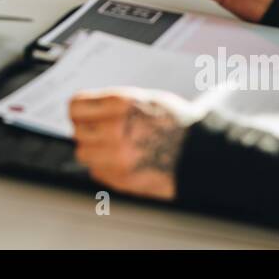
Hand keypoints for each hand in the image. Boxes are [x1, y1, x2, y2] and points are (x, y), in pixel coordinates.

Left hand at [70, 88, 194, 201]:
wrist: (201, 152)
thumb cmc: (178, 124)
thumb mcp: (146, 99)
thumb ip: (115, 103)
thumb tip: (90, 107)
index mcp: (121, 103)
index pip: (76, 106)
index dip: (78, 110)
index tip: (81, 114)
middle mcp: (115, 129)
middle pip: (77, 131)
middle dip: (87, 131)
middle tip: (100, 132)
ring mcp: (117, 156)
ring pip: (84, 154)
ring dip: (94, 151)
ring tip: (112, 148)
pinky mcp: (122, 179)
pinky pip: (98, 172)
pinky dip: (105, 168)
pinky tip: (122, 162)